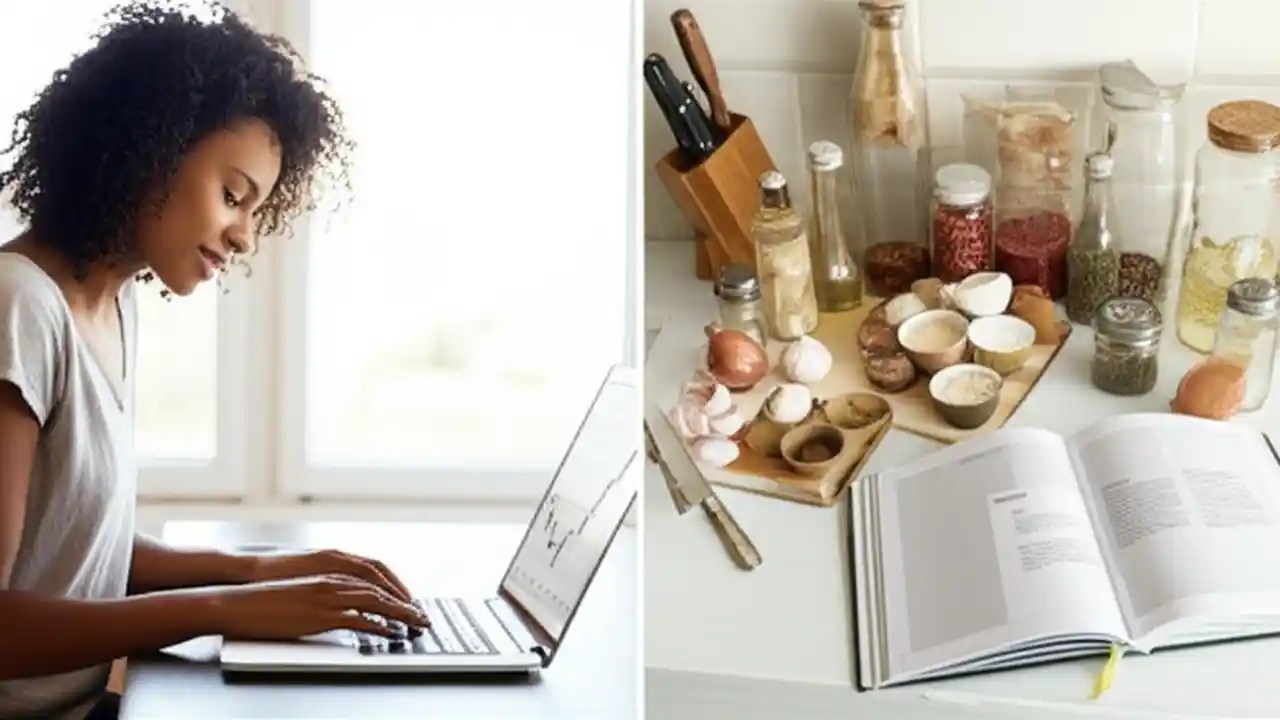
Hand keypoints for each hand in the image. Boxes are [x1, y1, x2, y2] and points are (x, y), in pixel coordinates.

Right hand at [200, 574, 429, 640]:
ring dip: (399, 613)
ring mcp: (327, 596)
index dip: (395, 585)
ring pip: (375, 601)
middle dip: (404, 602)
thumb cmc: (266, 594)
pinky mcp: (320, 616)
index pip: (375, 572)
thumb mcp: (303, 584)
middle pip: (381, 587)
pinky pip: (358, 620)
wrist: (239, 598)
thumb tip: (341, 599)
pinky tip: (389, 633)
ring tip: (415, 624)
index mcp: (329, 567)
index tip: (409, 599)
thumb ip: (325, 588)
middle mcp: (333, 578)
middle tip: (422, 615)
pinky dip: (378, 626)